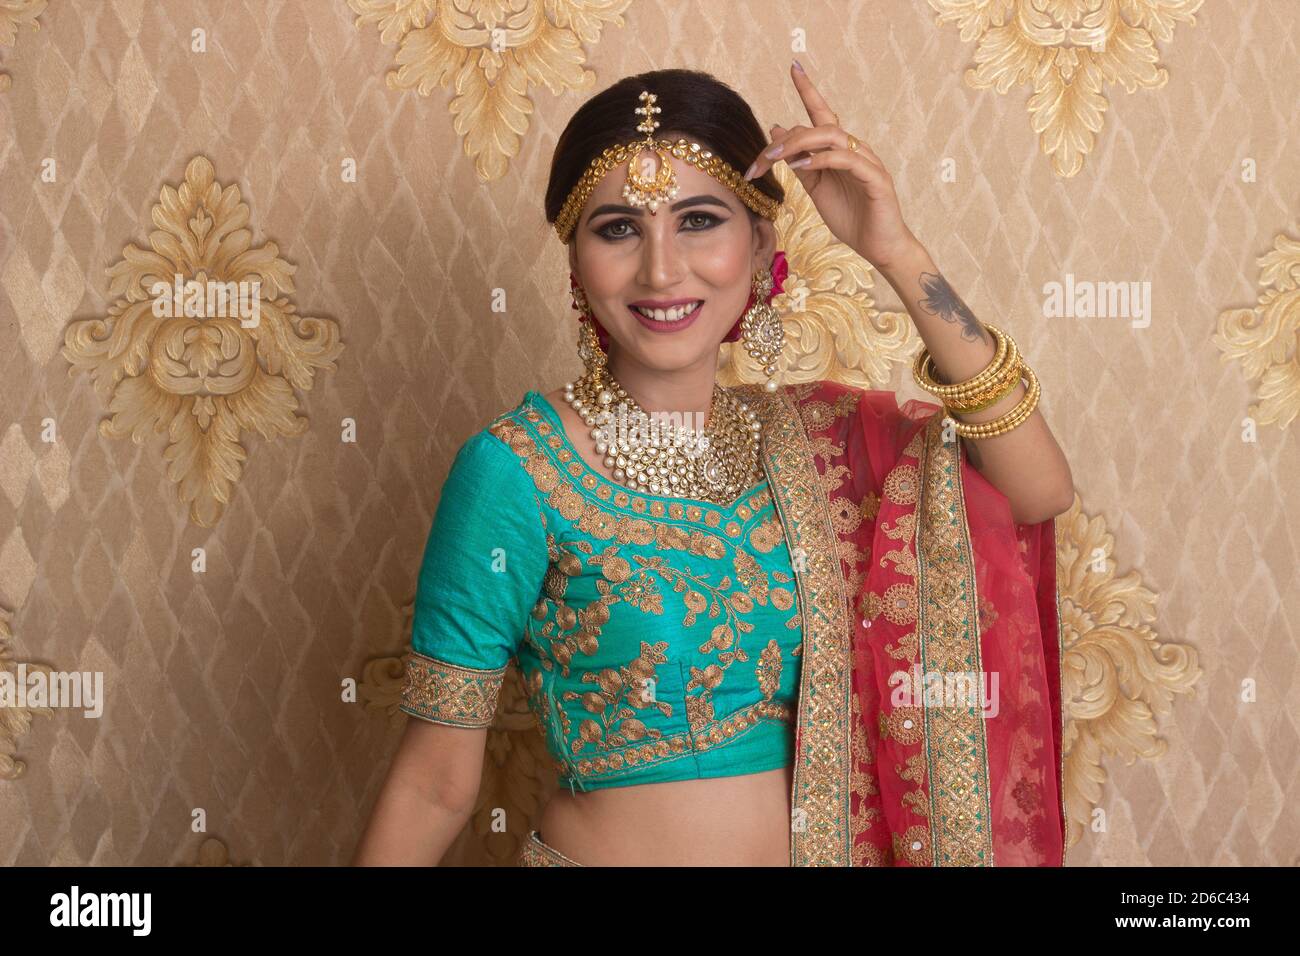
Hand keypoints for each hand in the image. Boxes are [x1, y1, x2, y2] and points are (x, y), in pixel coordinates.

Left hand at [744, 61, 918, 272]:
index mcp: (839, 150)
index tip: (793, 67)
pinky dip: (823, 159)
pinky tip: (805, 166)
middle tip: (761, 156)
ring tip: (777, 157)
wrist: (878, 246)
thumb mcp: (816, 189)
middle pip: (819, 126)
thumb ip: (799, 162)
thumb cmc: (850, 217)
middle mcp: (854, 149)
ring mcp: (867, 162)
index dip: (809, 90)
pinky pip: (848, 159)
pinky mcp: (876, 178)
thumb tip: (776, 133)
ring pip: (832, 137)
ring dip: (801, 144)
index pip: (822, 114)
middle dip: (787, 139)